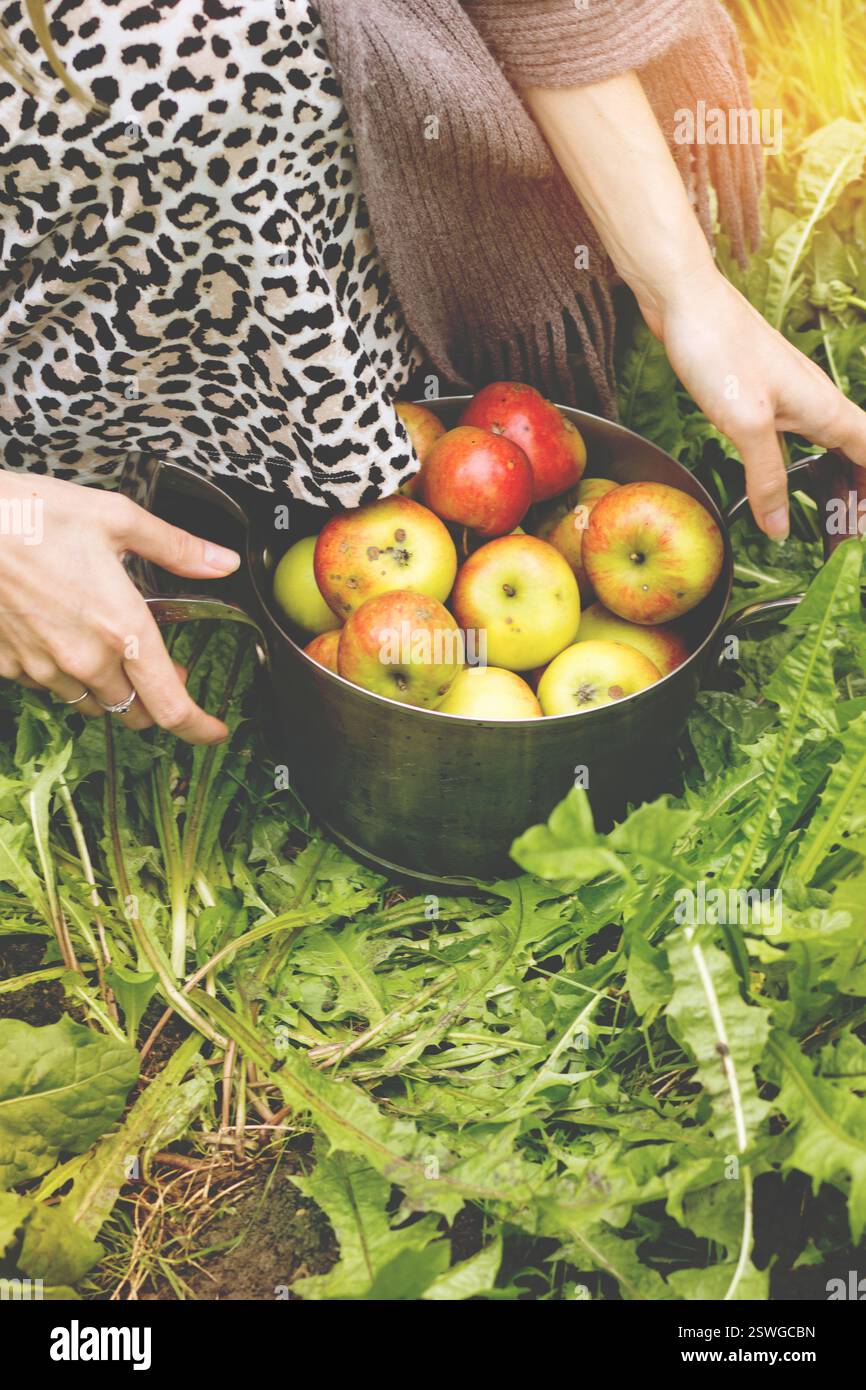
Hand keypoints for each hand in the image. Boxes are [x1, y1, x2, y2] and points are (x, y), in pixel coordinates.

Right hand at [0, 471, 240, 741]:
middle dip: (154, 699)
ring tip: (113, 651)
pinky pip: (48, 686)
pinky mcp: (9, 665)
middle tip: (162, 668)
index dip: (198, 727)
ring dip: (110, 688)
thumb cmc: (34, 514)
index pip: (171, 705)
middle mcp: (85, 658)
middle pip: (133, 710)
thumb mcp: (117, 517)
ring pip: (91, 702)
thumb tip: (223, 562)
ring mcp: (43, 667)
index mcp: (122, 627)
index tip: (214, 732)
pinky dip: (64, 673)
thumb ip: (176, 548)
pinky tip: (64, 637)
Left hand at [646, 266, 865, 538]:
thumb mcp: (746, 425)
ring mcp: (788, 395)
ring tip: (822, 512)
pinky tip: (780, 476)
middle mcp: (814, 400)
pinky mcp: (760, 392)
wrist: (684, 299)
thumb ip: (766, 476)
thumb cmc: (720, 351)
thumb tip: (780, 527)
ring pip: (824, 442)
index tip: (861, 523)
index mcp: (824, 408)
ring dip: (828, 476)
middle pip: (854, 451)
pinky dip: (795, 462)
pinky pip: (792, 435)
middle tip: (844, 529)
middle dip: (854, 488)